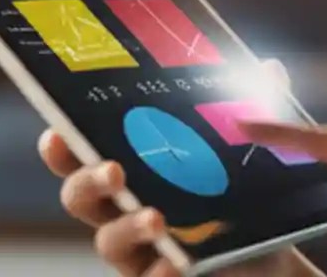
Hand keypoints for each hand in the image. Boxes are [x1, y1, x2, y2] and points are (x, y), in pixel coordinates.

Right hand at [39, 59, 297, 276]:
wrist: (269, 258)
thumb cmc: (239, 196)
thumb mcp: (250, 150)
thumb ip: (256, 109)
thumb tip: (269, 69)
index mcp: (131, 170)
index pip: (82, 155)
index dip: (62, 147)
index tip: (57, 132)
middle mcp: (123, 210)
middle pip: (80, 197)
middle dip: (89, 181)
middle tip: (113, 170)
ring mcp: (139, 250)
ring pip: (110, 241)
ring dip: (129, 227)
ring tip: (155, 218)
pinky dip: (159, 273)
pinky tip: (175, 264)